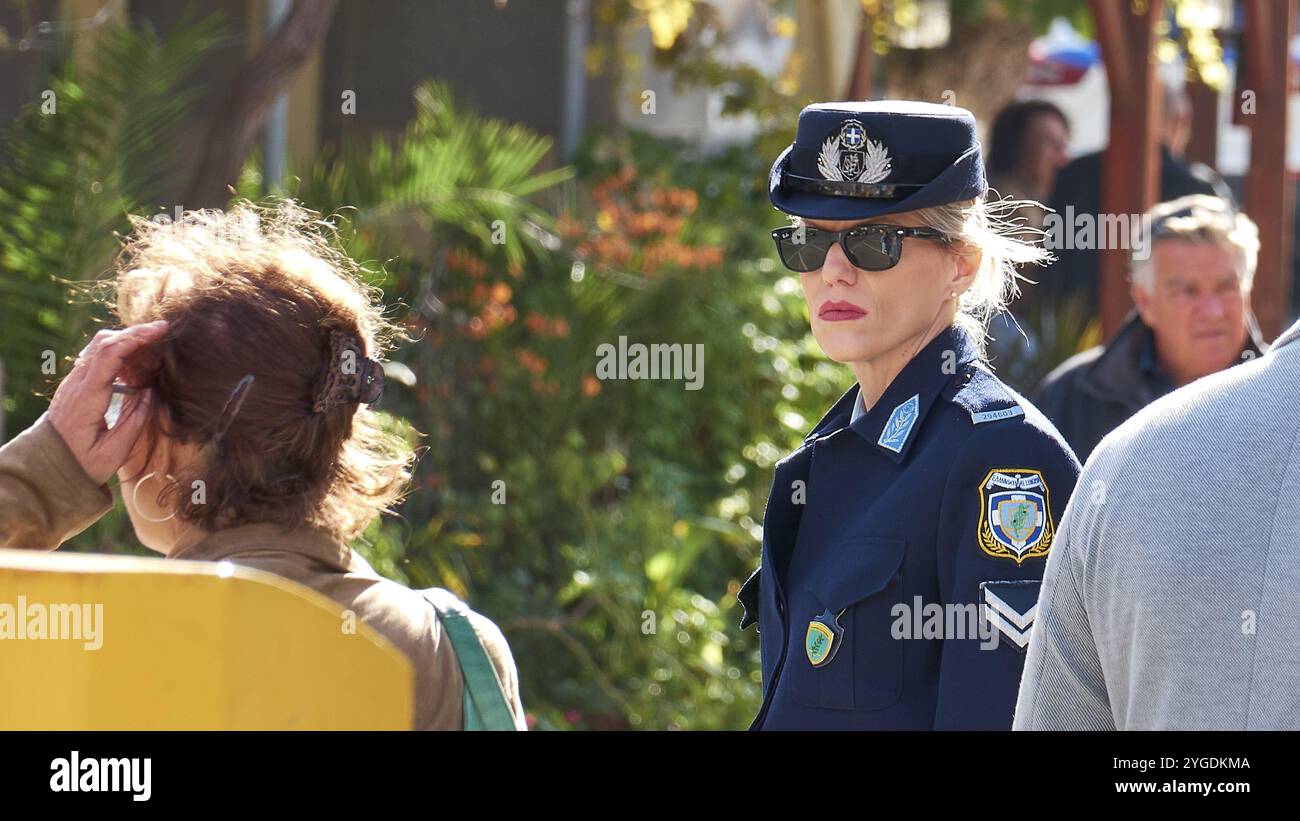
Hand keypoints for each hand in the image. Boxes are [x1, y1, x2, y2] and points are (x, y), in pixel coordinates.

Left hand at [46, 321, 168, 484]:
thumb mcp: (112, 454)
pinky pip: (97, 359)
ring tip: (152, 352)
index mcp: (86, 398)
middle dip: (134, 333)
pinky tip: (135, 367)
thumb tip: (150, 393)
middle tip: (162, 335)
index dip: (136, 337)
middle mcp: (76, 384)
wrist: (46, 468)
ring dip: (126, 342)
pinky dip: (119, 353)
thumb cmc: (80, 465)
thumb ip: (134, 422)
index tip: (161, 329)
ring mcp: (73, 382)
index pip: (109, 355)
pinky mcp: (76, 385)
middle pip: (103, 342)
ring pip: (99, 346)